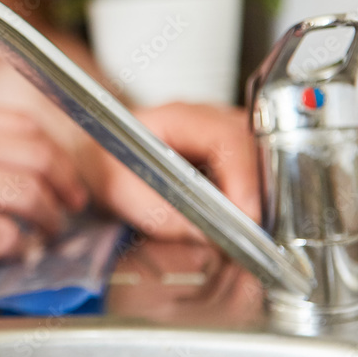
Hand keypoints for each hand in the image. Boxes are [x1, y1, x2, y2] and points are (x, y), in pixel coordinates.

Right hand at [0, 98, 87, 272]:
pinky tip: (13, 250)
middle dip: (65, 186)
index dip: (58, 155)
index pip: (27, 126)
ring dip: (47, 219)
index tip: (66, 176)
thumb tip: (16, 162)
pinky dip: (17, 245)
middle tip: (70, 207)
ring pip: (27, 195)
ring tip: (45, 233)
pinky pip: (1, 233)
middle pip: (38, 157)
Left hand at [78, 102, 259, 241]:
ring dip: (262, 196)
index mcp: (179, 118)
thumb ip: (160, 215)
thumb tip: (207, 238)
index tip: (247, 215)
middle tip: (256, 231)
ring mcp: (221, 135)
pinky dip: (254, 199)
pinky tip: (242, 223)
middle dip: (262, 191)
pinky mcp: (227, 156)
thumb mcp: (119, 191)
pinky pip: (254, 174)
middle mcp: (207, 120)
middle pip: (256, 147)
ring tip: (251, 230)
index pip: (228, 138)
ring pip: (262, 160)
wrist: (94, 154)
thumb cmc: (103, 162)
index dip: (244, 178)